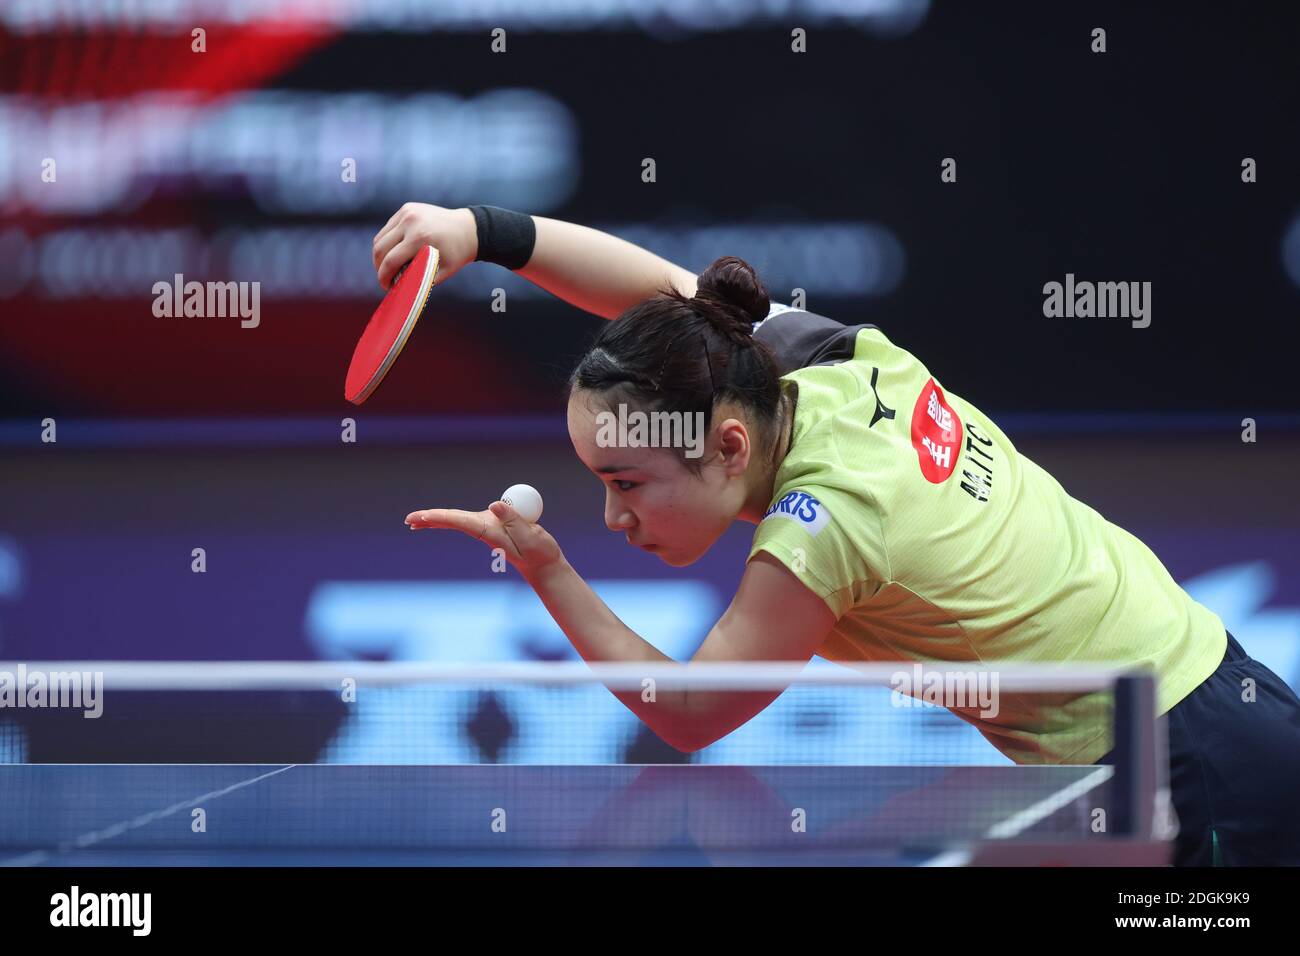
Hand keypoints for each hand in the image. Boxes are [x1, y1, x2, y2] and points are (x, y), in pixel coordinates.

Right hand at [372, 203, 478, 290]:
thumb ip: (420, 281)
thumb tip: (398, 290)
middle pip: (380, 248)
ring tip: (388, 267)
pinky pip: (388, 228)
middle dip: (379, 267)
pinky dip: (387, 241)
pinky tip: (394, 252)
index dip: (384, 277)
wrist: (469, 229)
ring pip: (380, 237)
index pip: (390, 261)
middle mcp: (410, 222)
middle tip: (385, 278)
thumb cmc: (457, 254)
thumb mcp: (442, 272)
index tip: (386, 286)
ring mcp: (407, 212)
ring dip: (381, 254)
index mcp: (420, 238)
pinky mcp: (407, 208)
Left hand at [405, 500, 564, 577]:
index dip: (439, 517)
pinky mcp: (494, 526)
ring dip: (436, 519)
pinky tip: (442, 519)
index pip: (459, 521)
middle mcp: (483, 530)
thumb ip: (513, 520)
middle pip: (452, 521)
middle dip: (430, 520)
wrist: (543, 564)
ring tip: (415, 520)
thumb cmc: (538, 552)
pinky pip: (467, 520)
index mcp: (488, 532)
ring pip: (456, 520)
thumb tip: (494, 505)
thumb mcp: (529, 534)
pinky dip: (450, 518)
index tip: (421, 517)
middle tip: (408, 520)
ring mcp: (487, 529)